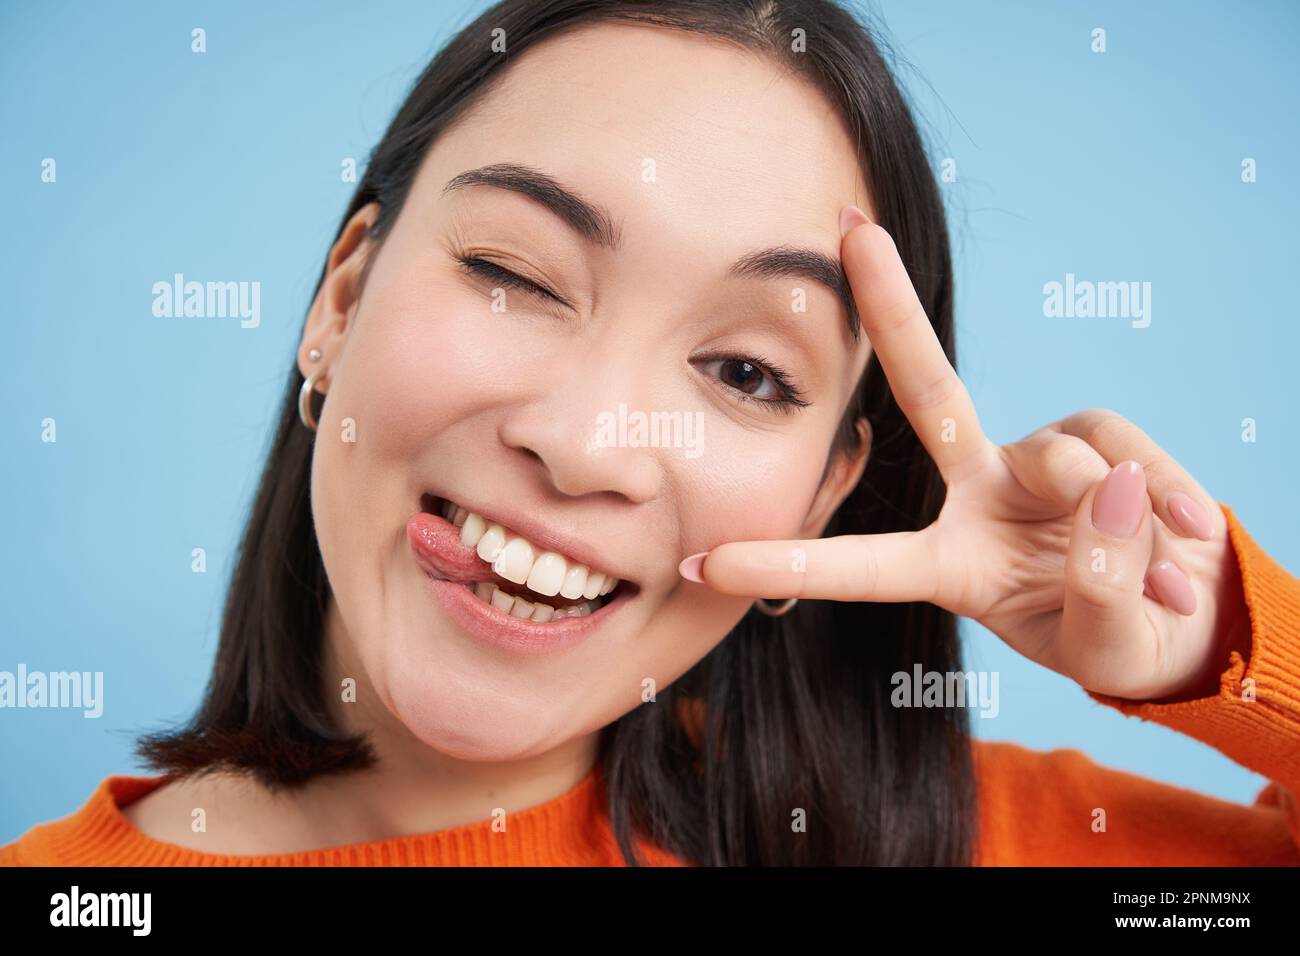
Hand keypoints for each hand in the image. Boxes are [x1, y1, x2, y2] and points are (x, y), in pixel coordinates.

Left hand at [681, 210, 1248, 702]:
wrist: (1181, 622)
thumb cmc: (1116, 636)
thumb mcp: (1103, 642)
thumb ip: (1101, 589)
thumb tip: (1115, 492)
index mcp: (948, 564)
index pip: (858, 562)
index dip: (786, 566)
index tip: (701, 564)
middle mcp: (977, 497)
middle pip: (929, 390)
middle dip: (892, 307)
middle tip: (850, 230)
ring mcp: (1037, 463)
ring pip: (1060, 456)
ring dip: (1109, 518)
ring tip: (1162, 583)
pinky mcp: (1103, 439)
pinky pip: (1126, 450)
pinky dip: (1164, 493)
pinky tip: (1187, 532)